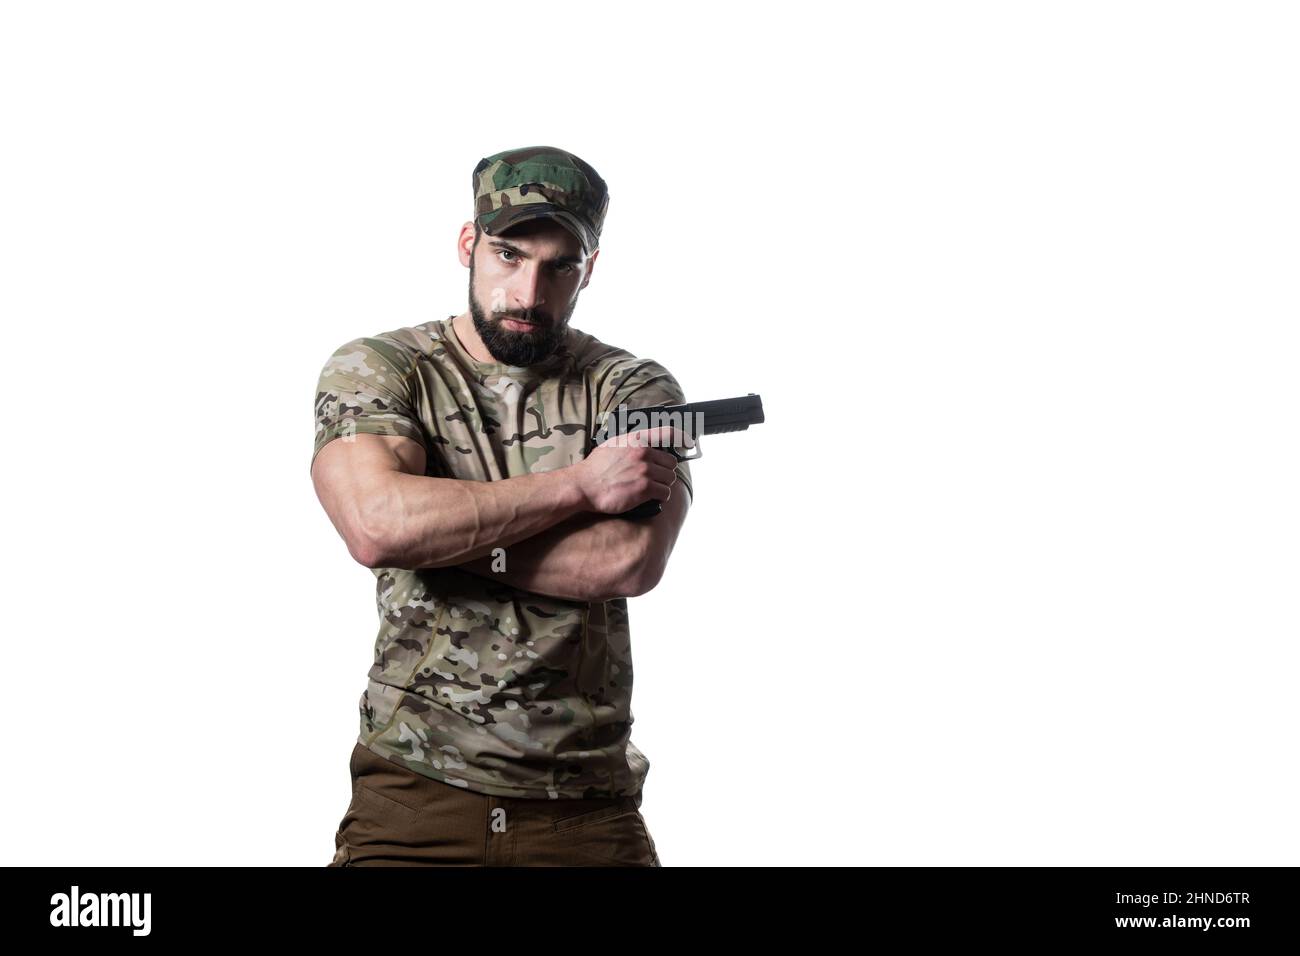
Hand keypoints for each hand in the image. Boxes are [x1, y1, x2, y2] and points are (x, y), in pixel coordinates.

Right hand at [573, 424, 690, 514]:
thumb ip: (631, 441)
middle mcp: (644, 453)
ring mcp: (645, 471)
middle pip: (671, 462)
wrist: (584, 485)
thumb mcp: (612, 444)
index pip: (668, 433)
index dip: (682, 438)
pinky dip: (660, 496)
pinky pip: (665, 492)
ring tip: (649, 488)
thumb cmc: (595, 467)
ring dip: (662, 484)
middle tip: (655, 477)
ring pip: (669, 479)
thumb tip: (645, 442)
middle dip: (665, 470)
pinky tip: (650, 497)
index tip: (689, 443)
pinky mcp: (645, 488)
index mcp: (637, 440)